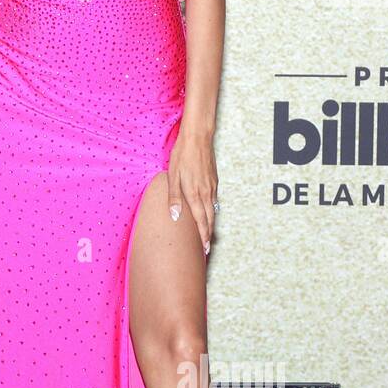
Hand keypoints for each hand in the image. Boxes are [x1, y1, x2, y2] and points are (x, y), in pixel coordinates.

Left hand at [166, 127, 215, 256]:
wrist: (198, 138)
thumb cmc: (182, 155)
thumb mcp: (173, 176)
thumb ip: (174, 198)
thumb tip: (175, 217)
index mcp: (195, 194)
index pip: (201, 221)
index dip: (203, 236)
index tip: (204, 249)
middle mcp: (206, 193)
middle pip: (210, 219)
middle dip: (209, 235)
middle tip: (207, 249)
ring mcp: (212, 187)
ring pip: (213, 211)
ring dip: (211, 224)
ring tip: (208, 235)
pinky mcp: (214, 181)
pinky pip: (214, 201)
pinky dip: (213, 212)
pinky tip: (209, 214)